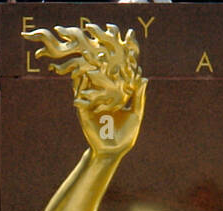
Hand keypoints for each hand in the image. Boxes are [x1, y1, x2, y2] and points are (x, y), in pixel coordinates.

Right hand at [23, 24, 145, 155]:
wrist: (113, 151)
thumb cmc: (127, 135)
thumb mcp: (136, 113)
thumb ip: (138, 97)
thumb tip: (144, 78)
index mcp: (114, 97)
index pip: (114, 78)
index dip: (116, 66)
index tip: (118, 51)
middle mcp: (101, 97)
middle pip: (100, 78)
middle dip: (99, 64)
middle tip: (100, 46)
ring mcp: (91, 103)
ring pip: (88, 84)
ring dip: (87, 70)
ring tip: (86, 55)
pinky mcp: (83, 110)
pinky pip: (80, 96)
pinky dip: (79, 85)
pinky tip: (79, 74)